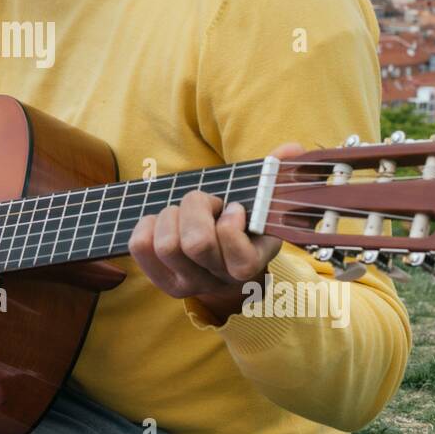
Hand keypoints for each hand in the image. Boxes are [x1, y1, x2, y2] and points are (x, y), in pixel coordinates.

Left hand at [127, 142, 304, 324]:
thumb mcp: (260, 202)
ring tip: (184, 214)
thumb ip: (275, 175)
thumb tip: (293, 148)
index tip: (234, 209)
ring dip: (173, 215)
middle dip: (197, 208)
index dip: (232, 226)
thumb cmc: (239, 221)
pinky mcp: (160, 279)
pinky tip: (165, 222)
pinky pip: (141, 246)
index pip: (239, 260)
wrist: (218, 257)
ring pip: (167, 244)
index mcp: (251, 265)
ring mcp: (187, 285)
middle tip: (206, 204)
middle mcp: (219, 281)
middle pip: (197, 244)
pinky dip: (149, 223)